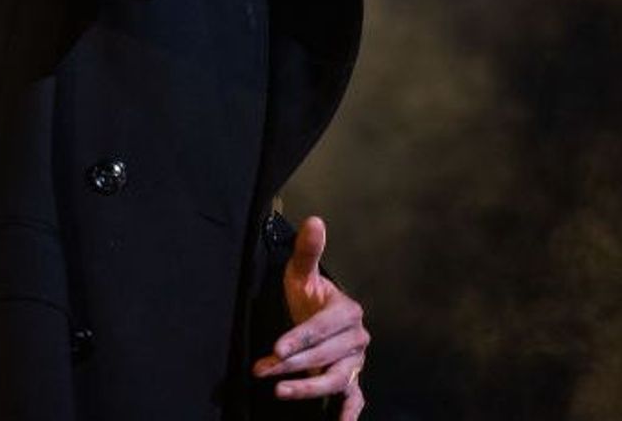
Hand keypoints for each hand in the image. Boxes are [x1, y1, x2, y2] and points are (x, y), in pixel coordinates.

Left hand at [252, 215, 367, 419]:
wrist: (315, 314)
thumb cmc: (306, 293)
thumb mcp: (302, 273)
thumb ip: (308, 251)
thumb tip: (314, 219)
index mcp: (348, 311)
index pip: (321, 328)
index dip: (299, 339)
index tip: (276, 349)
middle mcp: (357, 338)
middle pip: (325, 355)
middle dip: (293, 364)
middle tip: (263, 370)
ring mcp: (356, 362)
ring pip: (336, 379)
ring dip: (308, 388)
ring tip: (280, 392)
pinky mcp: (353, 381)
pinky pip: (356, 399)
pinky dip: (350, 413)